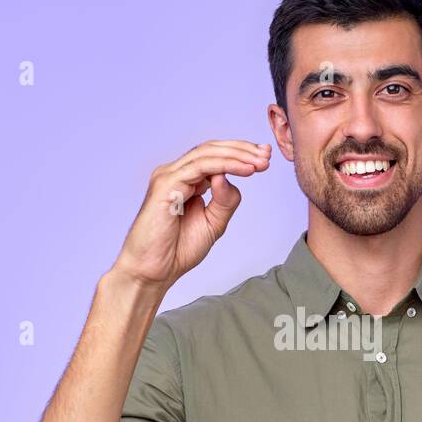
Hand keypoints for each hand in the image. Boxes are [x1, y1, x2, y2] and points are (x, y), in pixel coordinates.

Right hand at [114, 139, 271, 288]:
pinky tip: (246, 170)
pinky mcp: (166, 185)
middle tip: (267, 155)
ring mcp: (168, 177)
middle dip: (242, 149)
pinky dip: (226, 165)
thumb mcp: (213, 223)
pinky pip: (200, 167)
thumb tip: (229, 177)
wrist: (153, 272)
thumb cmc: (177, 250)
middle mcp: (175, 174)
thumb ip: (225, 200)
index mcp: (185, 181)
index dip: (240, 153)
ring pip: (206, 154)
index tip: (265, 158)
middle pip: (211, 149)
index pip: (213, 157)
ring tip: (260, 162)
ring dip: (237, 155)